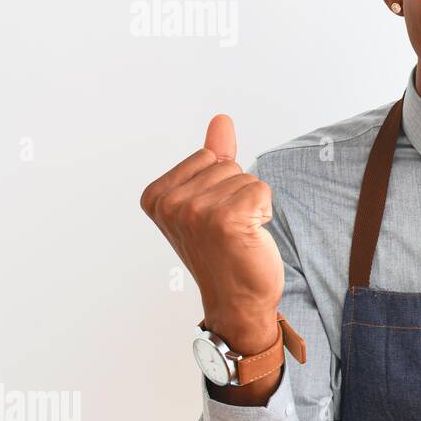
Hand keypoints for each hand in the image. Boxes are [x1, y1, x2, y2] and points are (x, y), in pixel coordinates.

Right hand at [140, 114, 283, 354]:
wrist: (238, 300)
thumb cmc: (224, 251)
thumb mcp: (211, 199)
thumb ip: (214, 157)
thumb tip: (221, 119)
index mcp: (156, 196)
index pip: (207, 156)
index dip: (220, 184)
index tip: (211, 219)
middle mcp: (171, 203)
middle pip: (227, 166)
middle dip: (237, 194)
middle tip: (227, 230)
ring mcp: (195, 211)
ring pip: (246, 178)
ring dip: (251, 206)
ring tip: (238, 236)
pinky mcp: (226, 219)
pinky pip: (261, 190)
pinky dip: (264, 212)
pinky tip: (250, 237)